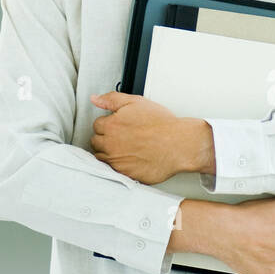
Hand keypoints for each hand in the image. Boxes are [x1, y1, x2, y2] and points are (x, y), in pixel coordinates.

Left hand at [89, 91, 212, 184]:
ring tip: (125, 148)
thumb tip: (95, 99)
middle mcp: (111, 145)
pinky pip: (113, 170)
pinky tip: (129, 158)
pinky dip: (118, 165)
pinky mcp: (126, 174)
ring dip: (109, 152)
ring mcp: (118, 161)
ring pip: (102, 157)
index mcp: (111, 126)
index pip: (97, 125)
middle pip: (96, 142)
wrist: (178, 144)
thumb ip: (112, 99)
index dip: (108, 124)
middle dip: (105, 138)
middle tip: (121, 136)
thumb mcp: (136, 102)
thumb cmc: (161, 124)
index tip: (117, 126)